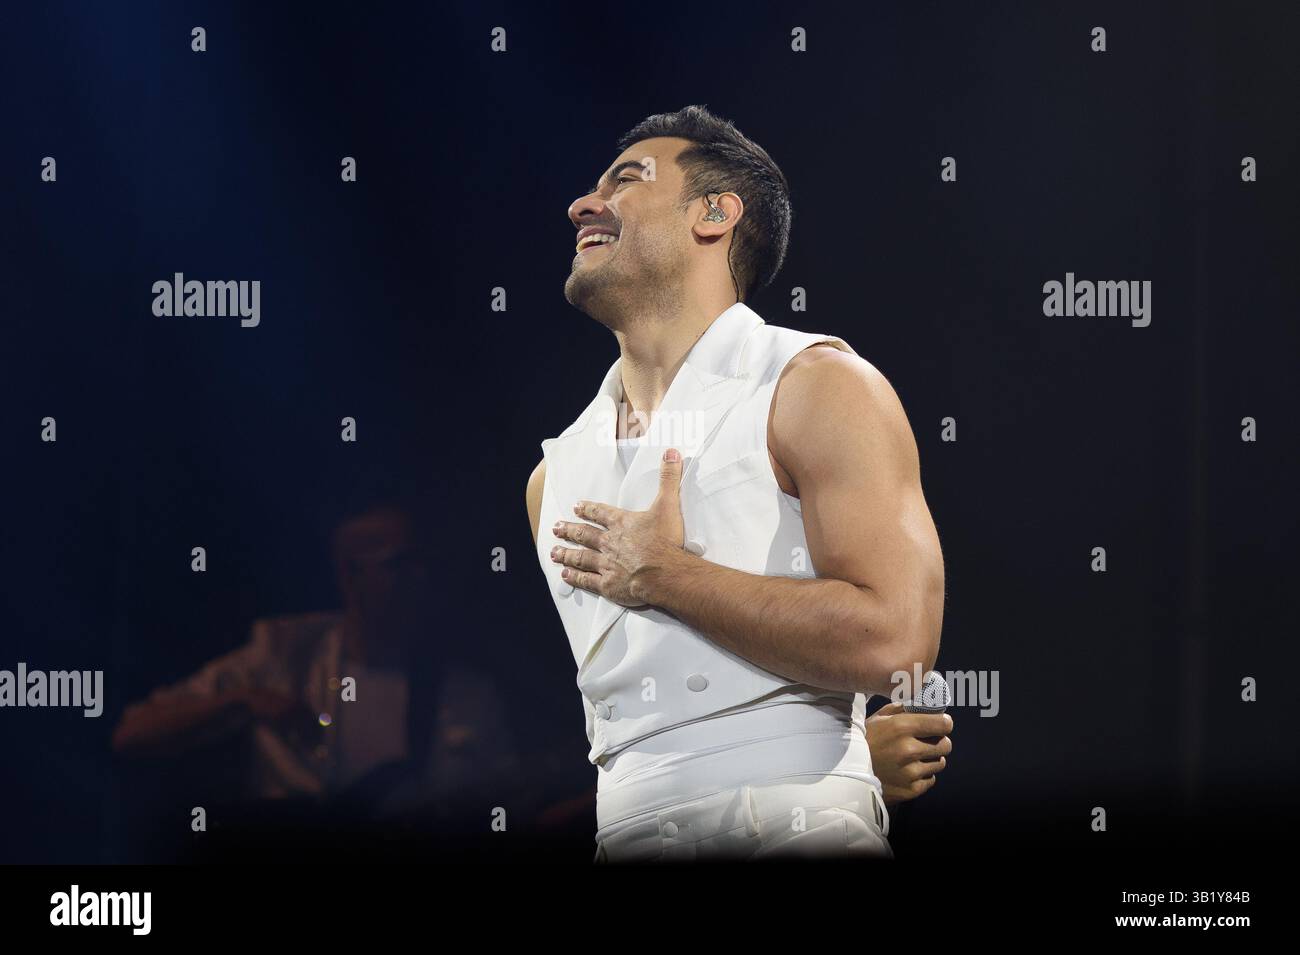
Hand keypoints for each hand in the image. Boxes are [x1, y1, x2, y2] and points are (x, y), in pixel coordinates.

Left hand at [550, 448, 686, 606]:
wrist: (664, 572)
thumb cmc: (666, 541)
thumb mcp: (669, 504)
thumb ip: (668, 478)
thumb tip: (670, 453)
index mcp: (622, 523)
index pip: (601, 513)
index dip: (588, 509)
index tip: (576, 507)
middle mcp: (610, 542)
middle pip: (585, 534)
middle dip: (570, 530)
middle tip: (557, 528)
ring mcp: (606, 564)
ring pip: (581, 557)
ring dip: (567, 553)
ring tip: (554, 552)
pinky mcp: (608, 585)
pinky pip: (587, 580)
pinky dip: (575, 578)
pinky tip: (566, 576)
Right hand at [865, 701, 953, 805]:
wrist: (846, 774)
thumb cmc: (864, 742)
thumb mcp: (877, 719)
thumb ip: (901, 709)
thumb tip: (921, 703)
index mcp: (901, 727)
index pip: (943, 724)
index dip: (944, 723)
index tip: (940, 724)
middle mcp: (909, 749)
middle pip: (946, 744)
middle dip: (939, 741)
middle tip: (927, 741)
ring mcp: (911, 772)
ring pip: (940, 762)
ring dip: (931, 759)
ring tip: (915, 757)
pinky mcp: (911, 790)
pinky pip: (931, 779)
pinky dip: (923, 775)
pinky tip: (908, 771)